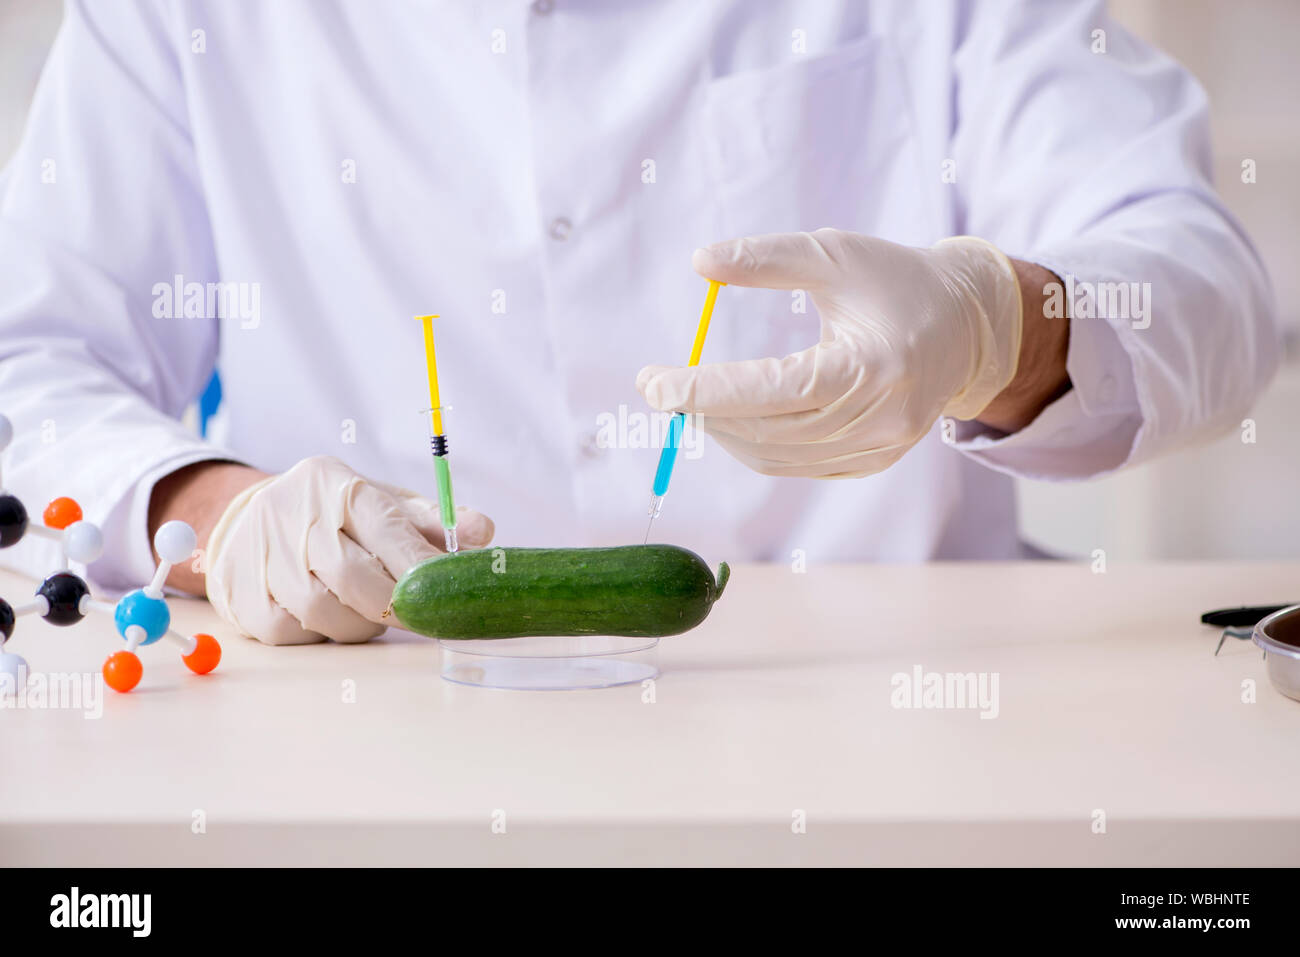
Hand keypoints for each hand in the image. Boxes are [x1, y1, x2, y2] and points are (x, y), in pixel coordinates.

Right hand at [202, 456, 493, 644]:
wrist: (254, 516)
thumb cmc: (338, 516)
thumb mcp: (386, 505)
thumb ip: (435, 522)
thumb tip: (483, 533)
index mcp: (337, 485)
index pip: (386, 528)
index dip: (421, 567)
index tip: (447, 593)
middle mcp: (292, 512)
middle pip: (352, 576)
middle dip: (393, 605)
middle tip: (416, 615)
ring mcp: (260, 553)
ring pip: (322, 610)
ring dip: (358, 624)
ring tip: (371, 611)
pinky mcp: (240, 592)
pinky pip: (291, 631)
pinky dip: (322, 634)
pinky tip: (332, 617)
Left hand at [636, 229, 1023, 477]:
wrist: (966, 327)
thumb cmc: (896, 280)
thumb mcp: (833, 254)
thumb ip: (767, 258)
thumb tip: (700, 261)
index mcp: (871, 366)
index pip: (770, 389)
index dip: (706, 390)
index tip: (652, 383)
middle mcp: (879, 418)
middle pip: (765, 430)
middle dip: (701, 411)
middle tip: (658, 386)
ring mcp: (878, 448)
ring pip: (774, 456)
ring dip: (721, 431)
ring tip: (690, 398)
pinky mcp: (872, 462)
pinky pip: (795, 464)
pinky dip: (754, 443)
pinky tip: (733, 416)